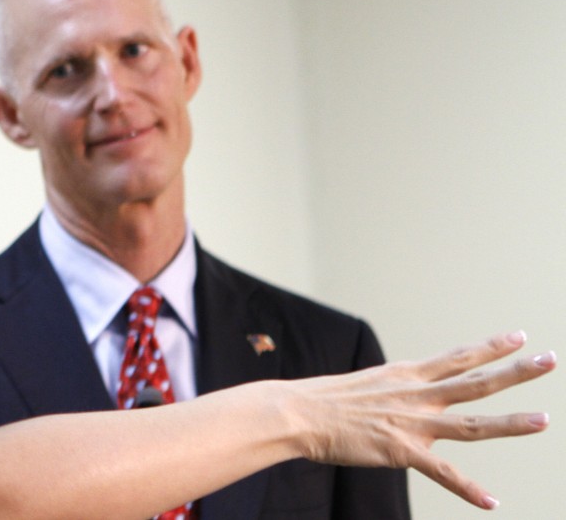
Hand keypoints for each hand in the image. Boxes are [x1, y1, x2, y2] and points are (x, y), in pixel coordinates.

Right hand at [293, 331, 553, 508]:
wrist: (297, 412)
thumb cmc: (323, 400)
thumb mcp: (366, 384)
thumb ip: (394, 391)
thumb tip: (403, 397)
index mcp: (407, 376)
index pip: (457, 357)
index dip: (491, 347)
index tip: (520, 337)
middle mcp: (416, 395)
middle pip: (476, 381)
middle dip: (516, 371)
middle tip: (550, 360)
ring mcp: (411, 423)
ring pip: (472, 423)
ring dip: (511, 422)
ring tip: (545, 420)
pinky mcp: (400, 451)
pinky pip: (443, 474)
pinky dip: (468, 490)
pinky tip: (491, 501)